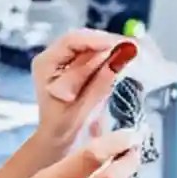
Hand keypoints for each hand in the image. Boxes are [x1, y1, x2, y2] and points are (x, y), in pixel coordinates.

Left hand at [30, 29, 136, 154]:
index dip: (97, 40)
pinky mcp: (70, 64)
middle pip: (81, 40)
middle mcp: (50, 56)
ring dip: (108, 48)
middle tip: (131, 47)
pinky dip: (105, 55)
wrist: (55, 138)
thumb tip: (125, 53)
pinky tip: (118, 59)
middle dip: (106, 43)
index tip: (120, 45)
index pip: (71, 42)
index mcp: (45, 64)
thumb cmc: (64, 126)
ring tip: (129, 51)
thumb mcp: (85, 104)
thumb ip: (103, 78)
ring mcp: (59, 59)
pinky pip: (89, 53)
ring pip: (87, 45)